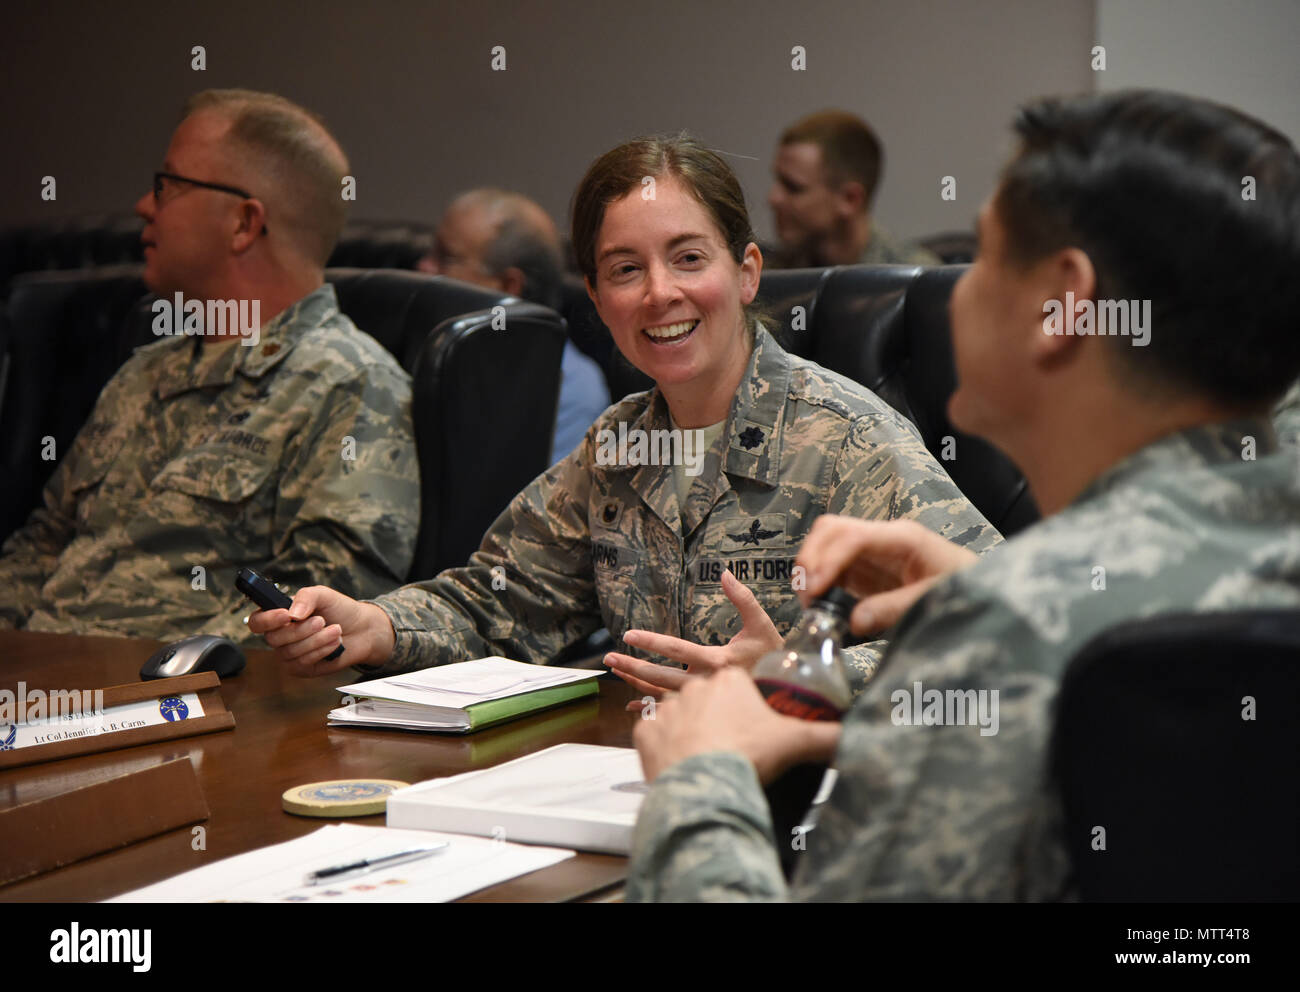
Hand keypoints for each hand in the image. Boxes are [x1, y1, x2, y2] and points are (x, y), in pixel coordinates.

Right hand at [247, 585, 395, 676]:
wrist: (362, 629)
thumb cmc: (340, 610)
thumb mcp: (323, 595)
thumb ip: (306, 597)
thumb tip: (292, 613)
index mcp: (279, 616)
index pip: (257, 621)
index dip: (267, 620)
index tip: (285, 615)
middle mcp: (281, 636)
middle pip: (274, 639)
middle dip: (300, 630)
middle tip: (321, 620)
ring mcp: (290, 654)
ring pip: (291, 652)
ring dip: (316, 640)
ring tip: (335, 630)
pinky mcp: (302, 668)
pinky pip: (303, 663)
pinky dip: (321, 651)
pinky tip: (334, 643)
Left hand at [604, 569, 781, 710]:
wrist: (790, 701)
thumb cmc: (776, 660)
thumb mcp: (763, 626)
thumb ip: (744, 599)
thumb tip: (725, 573)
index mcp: (719, 663)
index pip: (678, 649)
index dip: (652, 642)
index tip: (628, 634)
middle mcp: (707, 685)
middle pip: (661, 677)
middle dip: (632, 667)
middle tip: (609, 659)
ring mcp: (703, 705)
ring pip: (662, 695)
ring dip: (636, 684)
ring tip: (616, 674)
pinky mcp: (702, 716)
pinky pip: (672, 714)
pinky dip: (649, 709)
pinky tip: (632, 706)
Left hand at [633, 667, 839, 783]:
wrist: (705, 785)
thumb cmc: (748, 756)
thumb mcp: (796, 742)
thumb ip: (828, 736)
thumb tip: (852, 737)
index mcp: (729, 680)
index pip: (738, 685)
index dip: (746, 707)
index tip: (752, 728)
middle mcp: (694, 687)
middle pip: (708, 700)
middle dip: (717, 721)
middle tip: (729, 748)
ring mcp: (666, 709)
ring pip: (679, 716)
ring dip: (688, 733)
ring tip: (705, 757)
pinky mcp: (645, 733)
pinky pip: (652, 735)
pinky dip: (664, 748)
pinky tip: (678, 762)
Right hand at [796, 517, 977, 634]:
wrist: (984, 589)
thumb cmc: (965, 588)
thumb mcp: (934, 600)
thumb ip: (894, 609)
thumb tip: (853, 621)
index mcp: (903, 538)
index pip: (853, 536)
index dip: (827, 560)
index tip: (814, 590)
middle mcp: (883, 537)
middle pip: (832, 529)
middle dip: (811, 558)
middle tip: (806, 595)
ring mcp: (873, 550)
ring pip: (827, 543)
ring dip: (811, 567)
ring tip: (810, 601)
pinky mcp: (868, 568)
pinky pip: (834, 565)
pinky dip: (820, 579)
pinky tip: (820, 601)